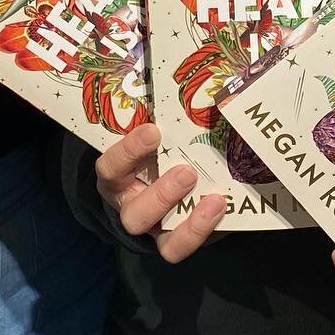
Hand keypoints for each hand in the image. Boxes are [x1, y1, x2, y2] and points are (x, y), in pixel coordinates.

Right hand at [95, 123, 225, 262]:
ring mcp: (155, 230)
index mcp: (116, 178)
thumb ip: (156, 121)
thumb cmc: (150, 152)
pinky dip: (206, 231)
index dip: (129, 151)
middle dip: (162, 195)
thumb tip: (188, 88)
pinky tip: (223, 208)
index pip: (111, 167)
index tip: (153, 131)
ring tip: (213, 200)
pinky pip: (188, 247)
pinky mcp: (177, 242)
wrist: (151, 186)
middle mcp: (131, 208)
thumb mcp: (147, 137)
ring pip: (165, 242)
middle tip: (187, 172)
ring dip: (190, 224)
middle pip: (135, 215)